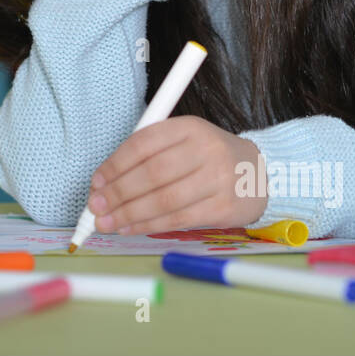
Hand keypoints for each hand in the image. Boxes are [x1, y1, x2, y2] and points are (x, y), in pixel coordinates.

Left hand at [86, 115, 267, 233]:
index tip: (96, 181)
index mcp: (189, 127)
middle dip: (118, 193)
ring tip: (106, 222)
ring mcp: (217, 179)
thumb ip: (148, 156)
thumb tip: (104, 183)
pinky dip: (148, 226)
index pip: (144, 143)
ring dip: (129, 214)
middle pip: (152, 173)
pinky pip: (178, 219)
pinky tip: (130, 228)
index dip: (115, 164)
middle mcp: (205, 150)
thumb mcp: (183, 141)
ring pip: (164, 200)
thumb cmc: (208, 158)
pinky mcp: (223, 207)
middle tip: (95, 207)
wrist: (259, 173)